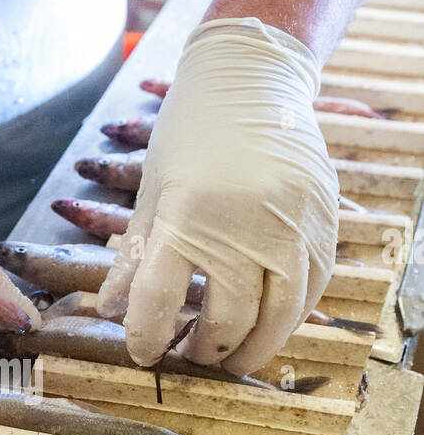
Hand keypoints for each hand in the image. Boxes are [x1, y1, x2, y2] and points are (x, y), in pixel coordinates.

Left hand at [97, 19, 338, 373]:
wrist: (251, 78)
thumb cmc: (190, 135)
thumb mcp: (151, 192)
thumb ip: (133, 257)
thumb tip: (109, 313)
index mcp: (187, 215)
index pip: (160, 300)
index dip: (147, 337)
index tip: (144, 352)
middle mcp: (245, 224)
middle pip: (227, 319)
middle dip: (205, 349)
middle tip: (191, 354)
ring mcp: (292, 226)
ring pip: (278, 318)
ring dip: (251, 349)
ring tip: (229, 356)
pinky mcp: (325, 225)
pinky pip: (312, 292)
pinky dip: (288, 320)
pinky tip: (265, 324)